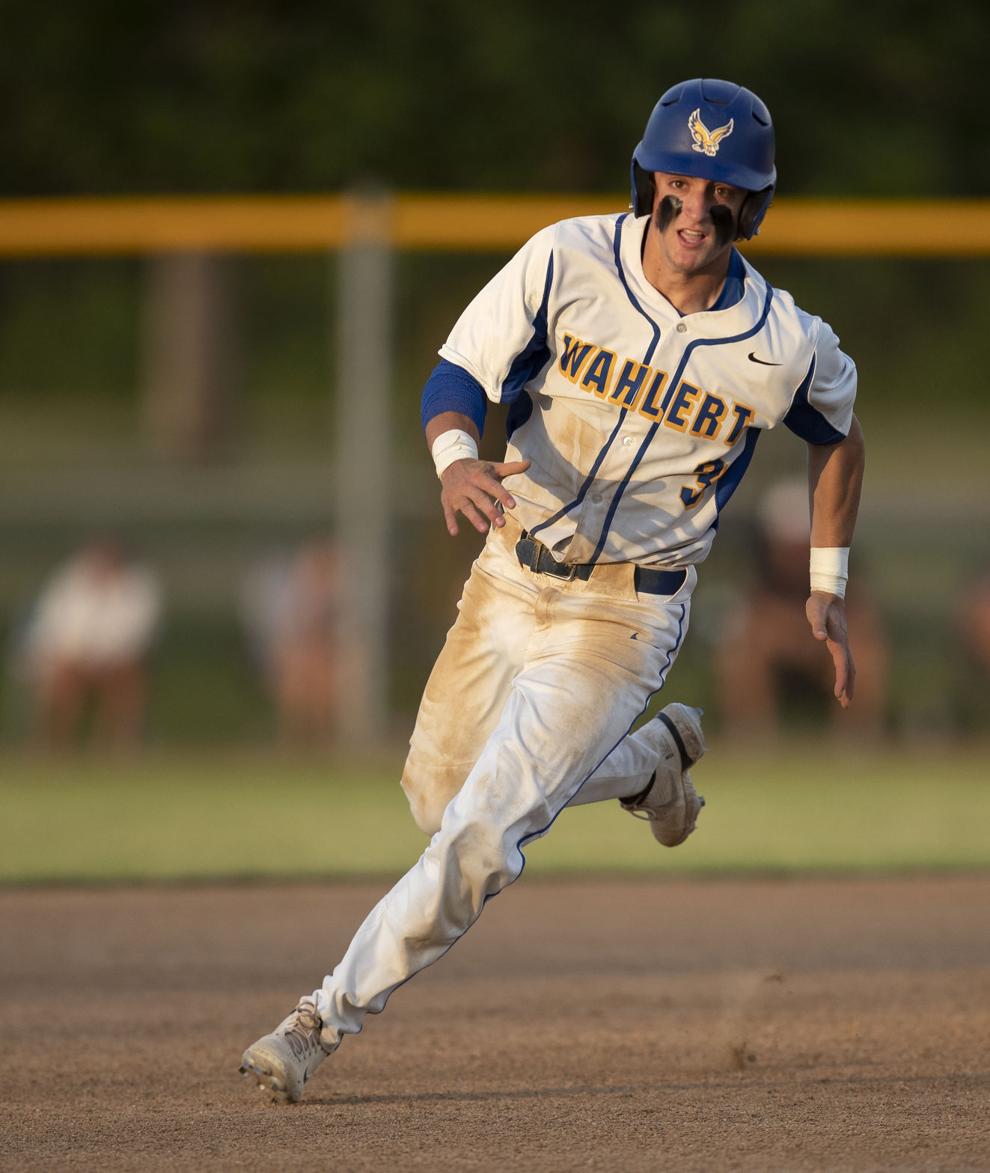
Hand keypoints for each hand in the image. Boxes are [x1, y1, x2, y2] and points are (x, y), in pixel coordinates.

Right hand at [440, 458, 529, 535]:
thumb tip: (529, 463)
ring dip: (474, 518)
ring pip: (466, 507)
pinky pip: (448, 512)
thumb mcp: (493, 467)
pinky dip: (450, 522)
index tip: (513, 505)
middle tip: (502, 524)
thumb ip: (511, 468)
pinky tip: (454, 533)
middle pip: (480, 499)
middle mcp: (468, 485)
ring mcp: (457, 494)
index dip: (503, 495)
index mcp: (480, 476)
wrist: (451, 464)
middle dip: (490, 511)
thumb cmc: (477, 469)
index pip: (493, 486)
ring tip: (484, 530)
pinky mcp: (448, 501)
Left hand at [806, 592, 855, 707]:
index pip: (842, 664)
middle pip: (850, 670)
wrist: (829, 594)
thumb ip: (817, 624)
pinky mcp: (840, 642)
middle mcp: (843, 643)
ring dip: (849, 683)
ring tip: (845, 700)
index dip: (841, 679)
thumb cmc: (820, 604)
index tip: (838, 694)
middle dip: (848, 687)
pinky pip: (846, 662)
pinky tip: (843, 680)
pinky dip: (846, 673)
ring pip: (850, 667)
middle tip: (845, 705)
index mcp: (838, 639)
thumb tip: (819, 637)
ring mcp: (843, 643)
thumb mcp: (815, 612)